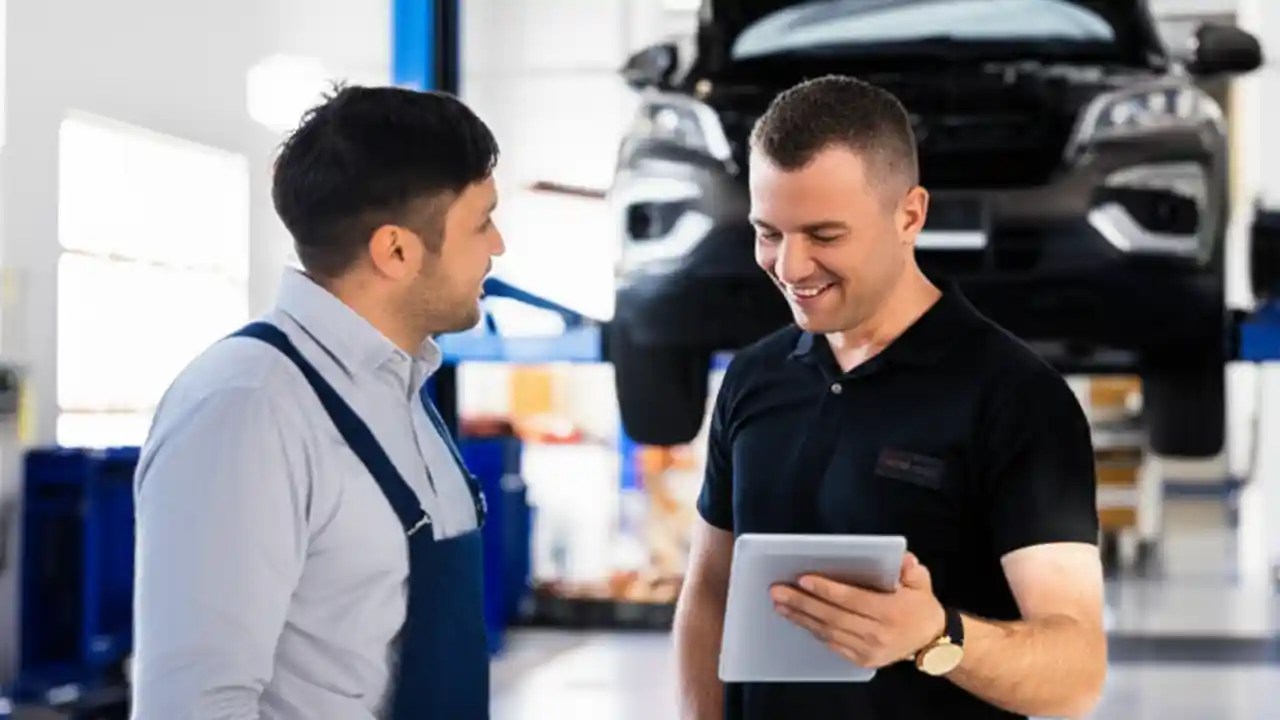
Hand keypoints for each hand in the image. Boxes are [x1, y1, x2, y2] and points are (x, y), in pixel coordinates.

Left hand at [770, 552, 944, 669]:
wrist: (931, 642)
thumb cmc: (920, 605)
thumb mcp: (921, 582)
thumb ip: (910, 569)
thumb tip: (900, 557)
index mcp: (891, 612)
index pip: (852, 599)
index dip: (826, 589)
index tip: (802, 578)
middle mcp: (878, 634)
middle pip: (833, 617)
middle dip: (802, 602)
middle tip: (777, 590)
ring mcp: (868, 651)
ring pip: (828, 633)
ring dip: (801, 618)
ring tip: (780, 604)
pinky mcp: (862, 661)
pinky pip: (832, 645)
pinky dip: (813, 631)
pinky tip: (798, 619)